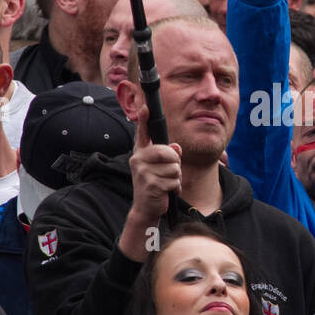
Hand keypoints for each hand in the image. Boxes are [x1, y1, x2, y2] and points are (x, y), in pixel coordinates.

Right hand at [119, 104, 181, 260]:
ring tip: (166, 183)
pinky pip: (174, 181)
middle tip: (169, 172)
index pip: (142, 133)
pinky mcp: (150, 184)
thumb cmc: (156, 183)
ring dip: (176, 178)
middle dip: (175, 163)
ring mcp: (142, 172)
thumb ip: (170, 154)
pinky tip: (165, 192)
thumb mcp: (162, 167)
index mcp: (141, 152)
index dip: (144, 119)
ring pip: (174, 168)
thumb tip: (176, 147)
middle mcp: (138, 159)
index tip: (146, 106)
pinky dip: (175, 188)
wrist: (146, 208)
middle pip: (168, 152)